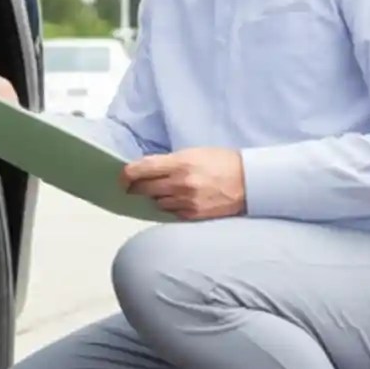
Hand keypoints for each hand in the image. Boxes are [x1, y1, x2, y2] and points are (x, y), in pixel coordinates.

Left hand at [120, 148, 245, 220]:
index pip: (142, 169)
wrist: (248, 181)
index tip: (121, 177)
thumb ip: (169, 161)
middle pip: (144, 188)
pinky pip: (171, 212)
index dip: (126, 174)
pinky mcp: (193, 215)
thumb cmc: (221, 162)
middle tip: (132, 186)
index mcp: (180, 163)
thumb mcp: (193, 153)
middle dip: (135, 187)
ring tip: (163, 191)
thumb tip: (147, 169)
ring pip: (156, 202)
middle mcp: (181, 183)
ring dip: (155, 197)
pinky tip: (177, 199)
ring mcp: (187, 201)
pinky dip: (170, 206)